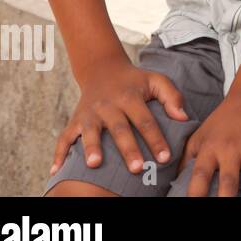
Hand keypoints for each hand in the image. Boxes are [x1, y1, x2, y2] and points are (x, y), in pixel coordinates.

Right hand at [52, 54, 188, 177]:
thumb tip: (183, 118)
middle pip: (120, 129)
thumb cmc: (135, 81)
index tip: (165, 158)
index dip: (156, 139)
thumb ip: (172, 97)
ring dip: (91, 148)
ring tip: (95, 165)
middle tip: (137, 169)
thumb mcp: (157, 80)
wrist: (102, 69)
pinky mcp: (75, 120)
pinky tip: (56, 171)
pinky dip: (59, 154)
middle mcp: (109, 105)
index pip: (146, 121)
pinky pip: (64, 138)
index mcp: (130, 97)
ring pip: (91, 132)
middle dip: (128, 149)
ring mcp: (90, 114)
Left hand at [180, 91, 240, 196]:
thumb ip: (187, 159)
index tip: (195, 206)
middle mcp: (230, 147)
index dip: (196, 194)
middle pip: (229, 181)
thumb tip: (174, 183)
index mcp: (210, 148)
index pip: (200, 175)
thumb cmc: (221, 123)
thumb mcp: (199, 137)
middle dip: (227, 200)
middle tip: (228, 210)